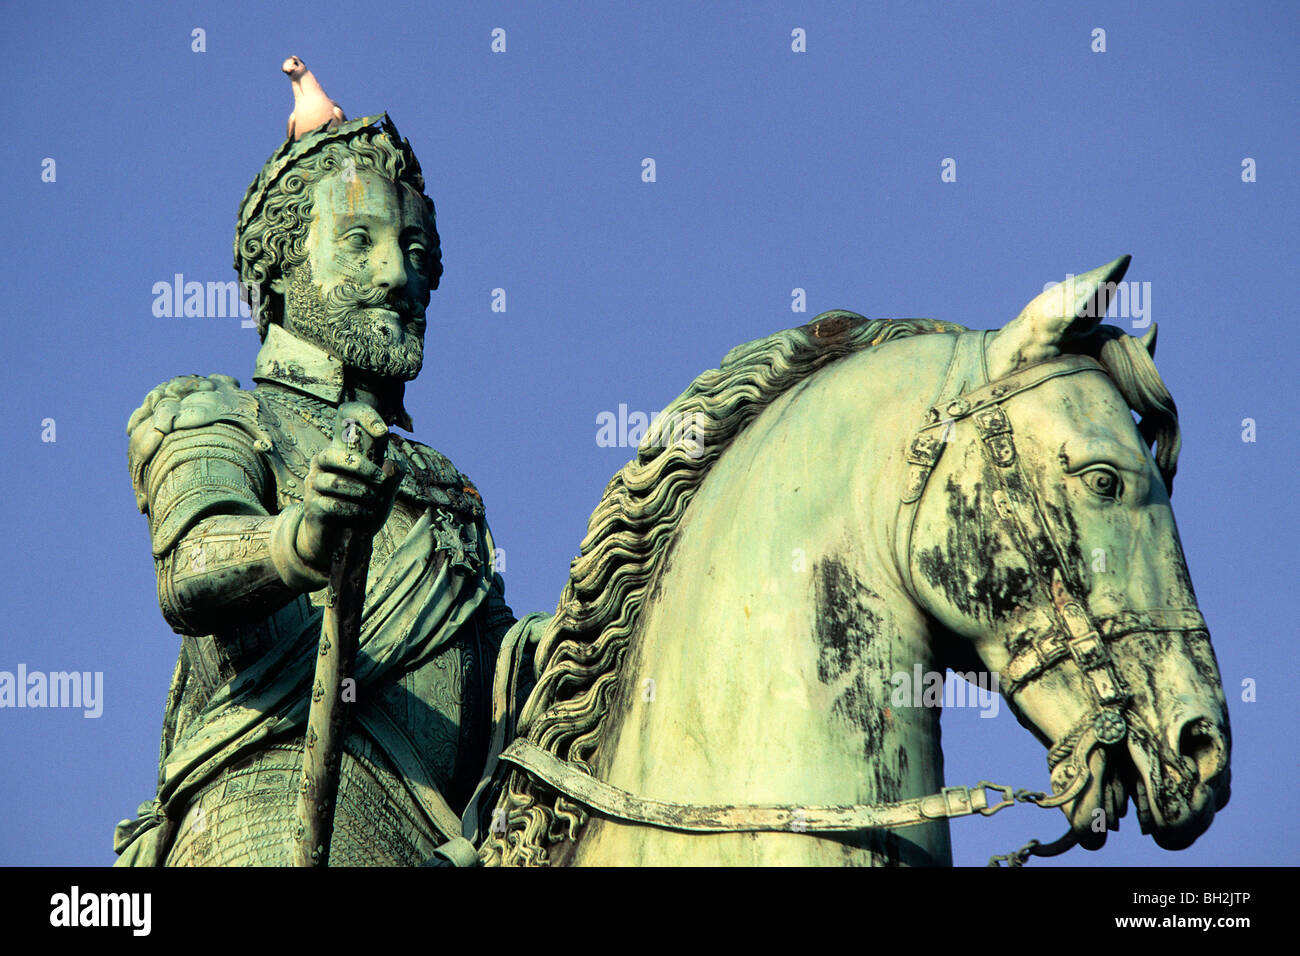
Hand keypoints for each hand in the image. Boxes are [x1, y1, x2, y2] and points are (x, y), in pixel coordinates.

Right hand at [294, 404, 401, 570]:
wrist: (343, 542)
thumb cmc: (364, 507)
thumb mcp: (386, 490)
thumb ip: (393, 475)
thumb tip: (390, 466)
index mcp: (343, 449)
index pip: (345, 416)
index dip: (363, 416)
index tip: (383, 431)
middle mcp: (324, 462)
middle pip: (333, 454)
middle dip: (362, 468)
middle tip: (380, 481)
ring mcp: (314, 484)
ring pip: (334, 483)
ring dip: (361, 494)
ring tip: (373, 504)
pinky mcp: (312, 507)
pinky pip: (331, 505)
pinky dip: (353, 511)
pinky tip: (364, 516)